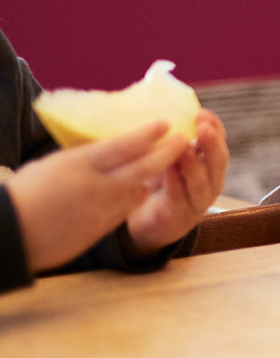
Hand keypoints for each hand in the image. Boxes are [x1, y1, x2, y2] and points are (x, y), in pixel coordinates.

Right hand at [6, 122, 188, 271]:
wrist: (10, 235)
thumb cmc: (25, 192)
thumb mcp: (54, 164)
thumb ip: (86, 157)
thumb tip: (110, 148)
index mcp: (81, 165)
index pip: (123, 146)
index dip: (147, 134)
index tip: (165, 122)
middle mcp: (97, 187)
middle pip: (143, 167)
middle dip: (167, 152)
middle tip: (184, 139)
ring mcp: (101, 210)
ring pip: (139, 189)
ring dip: (156, 175)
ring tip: (169, 161)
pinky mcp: (100, 229)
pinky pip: (125, 209)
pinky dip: (135, 195)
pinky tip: (141, 188)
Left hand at [125, 110, 230, 255]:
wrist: (151, 226)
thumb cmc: (161, 186)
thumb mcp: (173, 160)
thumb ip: (176, 141)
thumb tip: (164, 105)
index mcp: (212, 168)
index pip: (219, 145)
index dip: (215, 129)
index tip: (202, 113)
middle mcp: (210, 185)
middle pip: (218, 163)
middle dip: (211, 144)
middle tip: (203, 126)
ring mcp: (197, 204)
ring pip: (201, 183)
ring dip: (193, 164)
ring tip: (185, 147)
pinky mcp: (177, 219)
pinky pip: (178, 199)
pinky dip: (174, 183)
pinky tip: (165, 169)